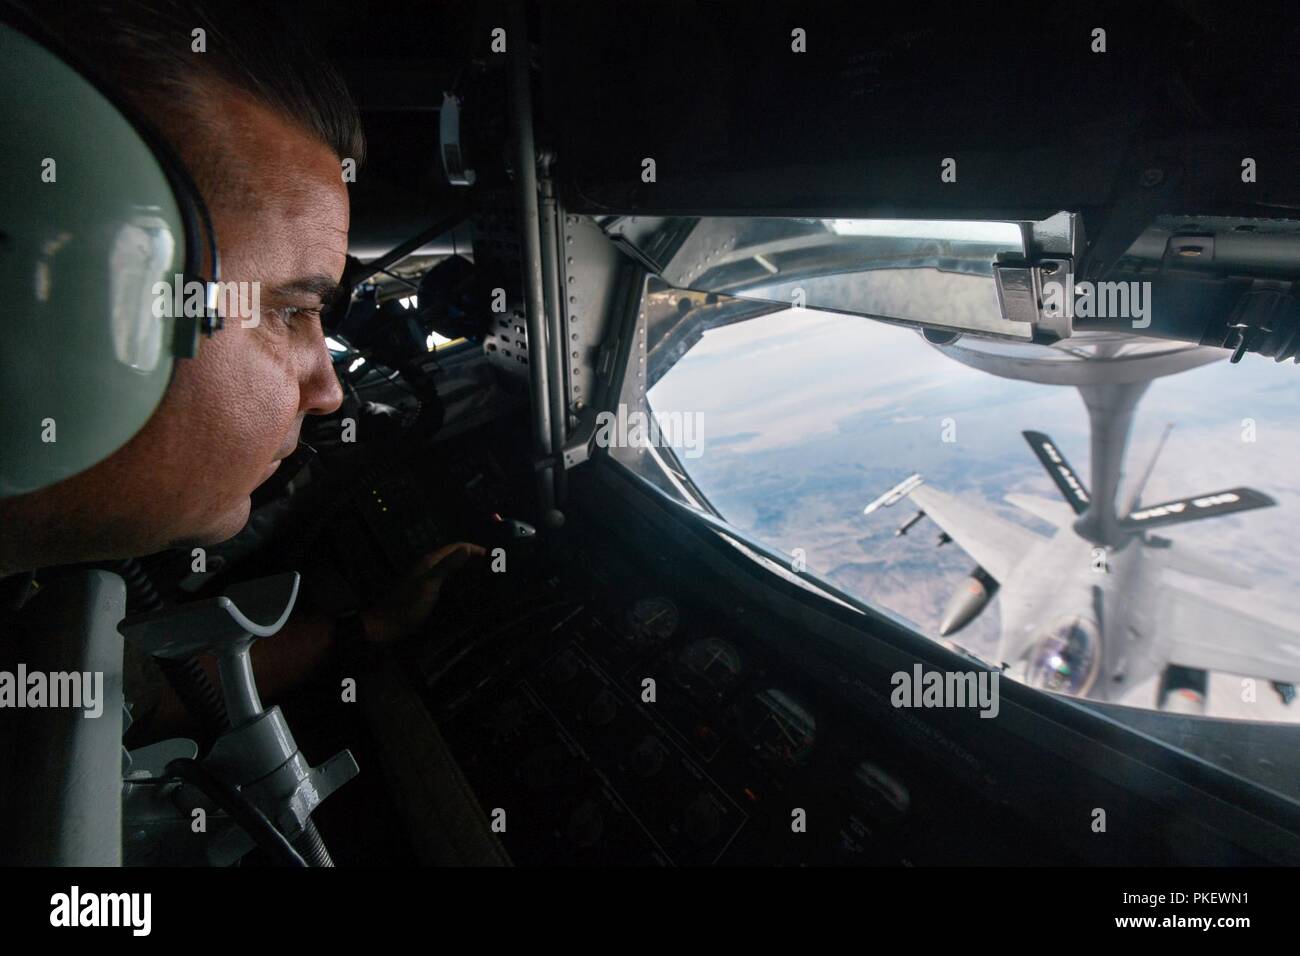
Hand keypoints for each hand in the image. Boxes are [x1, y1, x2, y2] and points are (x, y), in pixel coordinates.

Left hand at [358, 542, 485, 644]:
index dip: (475, 549)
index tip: (494, 556)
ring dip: (469, 569)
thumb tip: (467, 548)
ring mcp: (428, 578)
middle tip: (494, 567)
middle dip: (475, 558)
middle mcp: (430, 565)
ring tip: (487, 577)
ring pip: (453, 568)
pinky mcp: (428, 590)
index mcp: (430, 560)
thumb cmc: (408, 605)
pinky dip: (462, 580)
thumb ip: (447, 566)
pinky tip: (470, 589)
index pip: (457, 546)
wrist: (387, 625)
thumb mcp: (430, 584)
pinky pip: (450, 580)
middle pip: (456, 555)